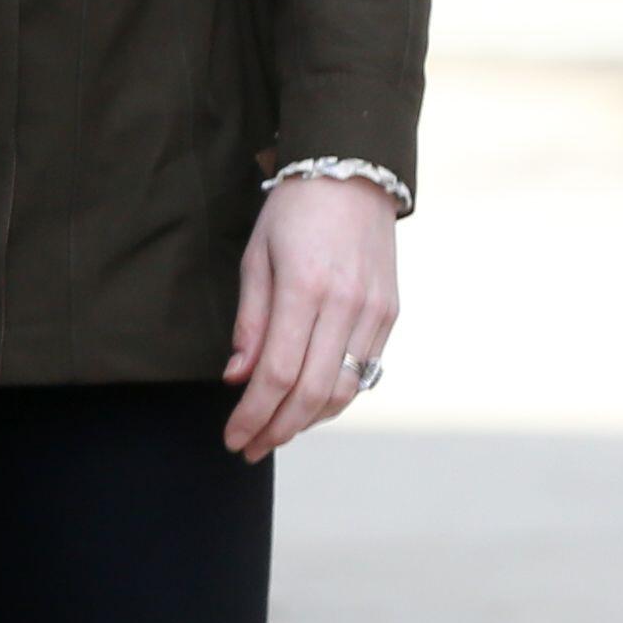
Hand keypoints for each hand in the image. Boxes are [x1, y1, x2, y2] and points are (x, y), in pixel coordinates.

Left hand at [224, 173, 398, 461]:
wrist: (353, 175)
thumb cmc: (291, 213)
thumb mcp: (255, 256)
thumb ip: (249, 320)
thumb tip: (236, 377)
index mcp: (303, 288)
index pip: (277, 372)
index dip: (254, 412)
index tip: (232, 436)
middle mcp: (345, 306)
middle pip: (311, 390)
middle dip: (277, 427)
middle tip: (248, 447)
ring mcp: (374, 312)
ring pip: (344, 389)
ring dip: (307, 420)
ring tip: (274, 433)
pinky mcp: (390, 314)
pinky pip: (364, 371)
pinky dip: (335, 397)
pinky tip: (308, 407)